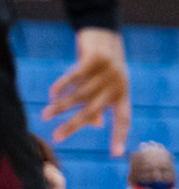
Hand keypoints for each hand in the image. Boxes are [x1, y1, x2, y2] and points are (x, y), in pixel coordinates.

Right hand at [44, 27, 130, 154]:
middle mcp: (118, 84)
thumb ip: (101, 104)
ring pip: (79, 93)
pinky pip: (75, 76)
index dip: (120, 136)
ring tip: (45, 115)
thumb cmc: (104, 68)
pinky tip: (52, 94)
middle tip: (57, 138)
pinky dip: (62, 85)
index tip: (116, 154)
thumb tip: (96, 124)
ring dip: (60, 105)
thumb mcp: (106, 86)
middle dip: (74, 125)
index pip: (123, 119)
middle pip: (94, 110)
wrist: (105, 35)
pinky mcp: (95, 59)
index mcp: (123, 94)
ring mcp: (108, 71)